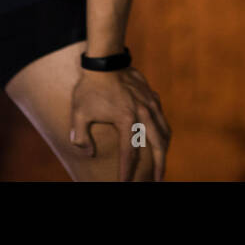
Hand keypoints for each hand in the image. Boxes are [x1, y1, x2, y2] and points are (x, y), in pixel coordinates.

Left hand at [69, 65, 169, 180]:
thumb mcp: (79, 113)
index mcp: (126, 119)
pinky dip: (163, 131)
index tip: (125, 184)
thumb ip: (81, 137)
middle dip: (159, 166)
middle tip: (158, 180)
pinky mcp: (152, 95)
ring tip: (162, 163)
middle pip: (158, 145)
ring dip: (165, 149)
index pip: (129, 153)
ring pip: (164, 131)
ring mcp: (150, 103)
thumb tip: (88, 153)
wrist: (104, 59)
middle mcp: (142, 113)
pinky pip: (162, 117)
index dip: (127, 171)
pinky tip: (160, 138)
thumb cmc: (89, 87)